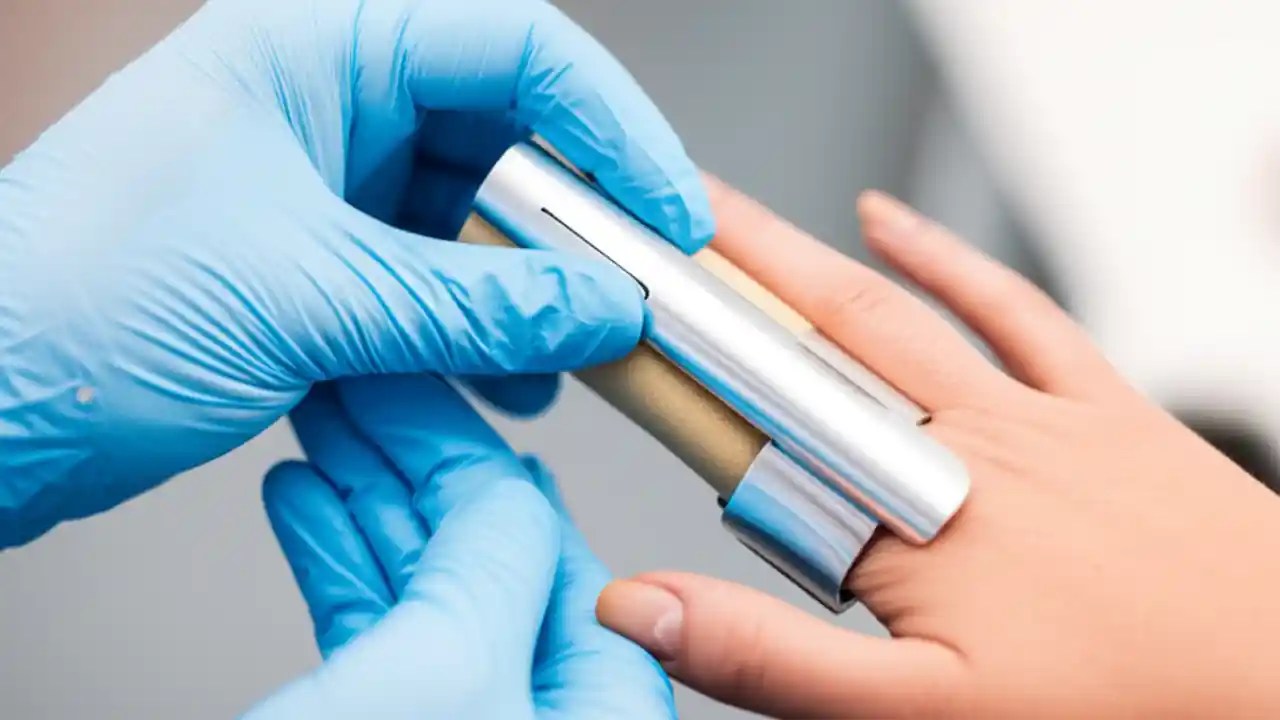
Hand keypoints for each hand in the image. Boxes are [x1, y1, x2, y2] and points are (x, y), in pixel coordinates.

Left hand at [0, 0, 711, 546]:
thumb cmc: (73, 311)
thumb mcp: (312, 298)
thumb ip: (478, 306)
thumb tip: (603, 307)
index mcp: (310, 47)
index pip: (515, 49)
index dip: (613, 129)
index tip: (666, 213)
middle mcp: (322, 100)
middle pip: (505, 134)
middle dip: (576, 223)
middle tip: (631, 293)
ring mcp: (319, 180)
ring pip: (473, 216)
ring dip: (530, 291)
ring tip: (571, 356)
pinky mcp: (314, 255)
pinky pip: (430, 276)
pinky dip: (475, 329)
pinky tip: (501, 380)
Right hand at [246, 376, 673, 718]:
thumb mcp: (449, 672)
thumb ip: (496, 565)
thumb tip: (506, 487)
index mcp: (596, 696)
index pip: (541, 533)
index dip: (465, 444)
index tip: (411, 374)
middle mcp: (540, 704)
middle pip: (478, 548)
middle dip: (407, 455)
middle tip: (356, 380)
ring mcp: (466, 715)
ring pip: (418, 582)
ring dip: (363, 492)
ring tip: (321, 419)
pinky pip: (373, 629)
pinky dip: (336, 559)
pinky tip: (306, 498)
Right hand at [597, 180, 1279, 717]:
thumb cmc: (1130, 706)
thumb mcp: (918, 715)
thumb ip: (772, 658)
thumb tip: (643, 605)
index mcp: (912, 516)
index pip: (757, 425)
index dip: (675, 370)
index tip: (610, 333)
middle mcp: (965, 442)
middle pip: (814, 341)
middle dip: (721, 278)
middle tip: (647, 240)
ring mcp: (1032, 412)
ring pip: (890, 311)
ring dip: (800, 255)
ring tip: (721, 216)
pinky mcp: (1094, 403)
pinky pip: (1007, 305)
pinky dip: (942, 256)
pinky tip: (890, 222)